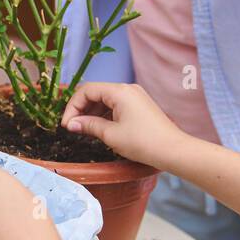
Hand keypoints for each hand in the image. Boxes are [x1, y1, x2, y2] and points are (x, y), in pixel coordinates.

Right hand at [61, 82, 187, 169]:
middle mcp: (127, 89)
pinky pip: (115, 105)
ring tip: (84, 130)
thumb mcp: (111, 135)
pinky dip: (104, 114)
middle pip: (95, 92)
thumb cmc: (143, 142)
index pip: (86, 90)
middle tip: (72, 127)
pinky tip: (99, 128)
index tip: (66, 125)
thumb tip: (71, 124)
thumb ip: (88, 125)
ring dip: (91, 112)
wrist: (173, 150)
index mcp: (119, 91)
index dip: (72, 106)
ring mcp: (134, 96)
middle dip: (81, 109)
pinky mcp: (139, 105)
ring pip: (104, 99)